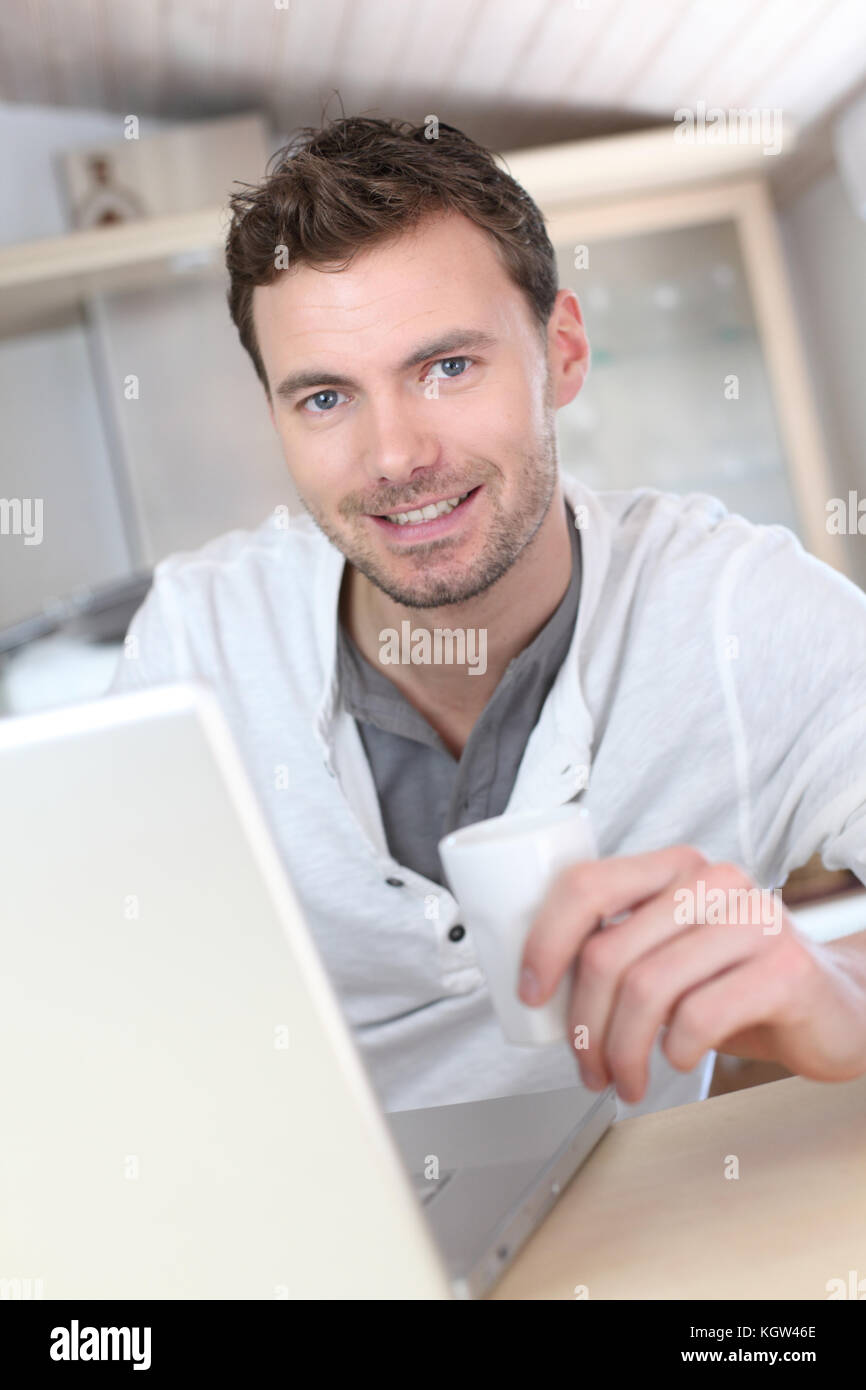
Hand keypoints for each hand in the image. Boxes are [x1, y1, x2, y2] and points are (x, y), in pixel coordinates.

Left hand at [518, 845, 865, 1103]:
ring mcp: (752, 920)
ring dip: (622, 1051)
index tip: (530, 993)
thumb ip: (621, 949)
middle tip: (587, 1066)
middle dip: (583, 1025)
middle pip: (608, 953)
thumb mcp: (674, 952)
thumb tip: (539, 988)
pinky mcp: (783, 968)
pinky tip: (678, 1059)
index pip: (586, 885)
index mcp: (674, 868)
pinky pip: (698, 1016)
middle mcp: (712, 882)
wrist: (836, 1006)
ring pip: (646, 989)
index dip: (544, 942)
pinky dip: (674, 1049)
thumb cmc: (738, 982)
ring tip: (625, 1080)